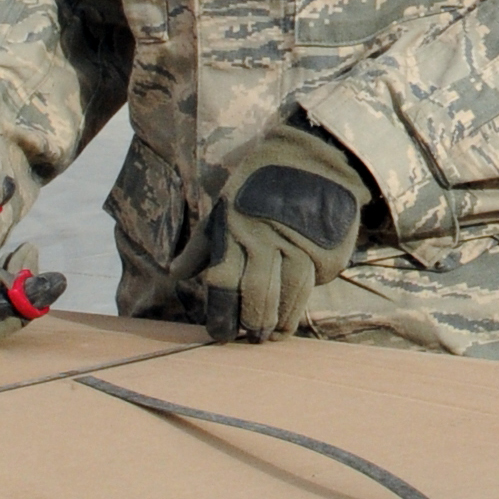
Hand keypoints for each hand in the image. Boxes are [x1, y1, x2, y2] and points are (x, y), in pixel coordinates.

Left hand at [170, 124, 368, 340]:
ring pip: (286, 297)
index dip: (220, 314)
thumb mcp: (224, 206)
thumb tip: (174, 274)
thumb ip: (202, 245)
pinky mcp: (324, 250)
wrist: (314, 159)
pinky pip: (310, 288)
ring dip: (276, 323)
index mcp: (236, 230)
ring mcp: (299, 246)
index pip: (223, 282)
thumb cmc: (260, 185)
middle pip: (257, 296)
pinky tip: (289, 319)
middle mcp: (266, 240)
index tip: (218, 334)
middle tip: (248, 339)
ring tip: (269, 336)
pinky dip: (298, 308)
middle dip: (250, 324)